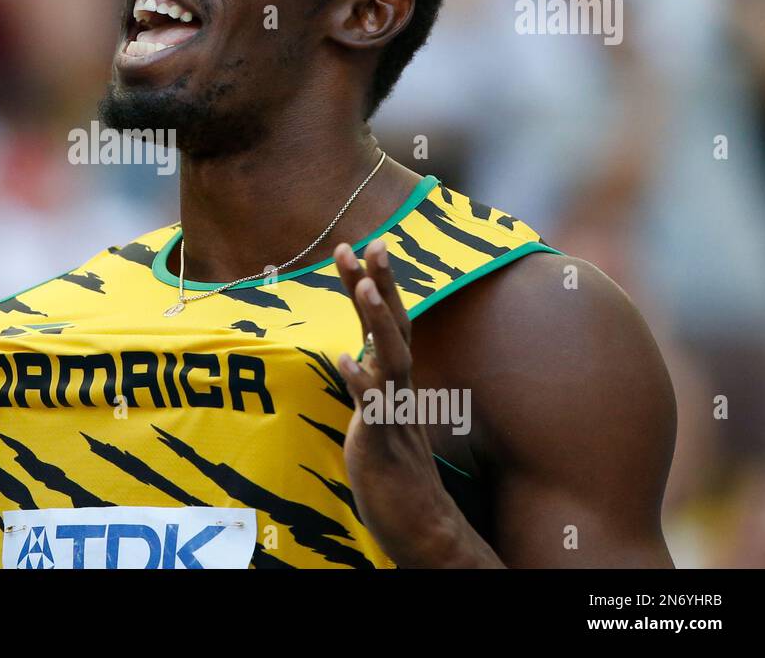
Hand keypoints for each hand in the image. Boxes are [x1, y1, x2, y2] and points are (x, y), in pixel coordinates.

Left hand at [332, 238, 495, 566]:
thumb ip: (367, 381)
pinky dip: (361, 384)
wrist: (420, 523)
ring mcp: (393, 414)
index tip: (358, 245)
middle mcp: (399, 389)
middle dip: (381, 283)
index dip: (373, 283)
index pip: (386, 322)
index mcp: (394, 380)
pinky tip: (344, 360)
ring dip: (378, 322)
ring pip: (390, 359)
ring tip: (367, 286)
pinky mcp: (382, 444)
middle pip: (395, 327)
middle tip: (369, 242)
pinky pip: (373, 410)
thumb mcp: (376, 413)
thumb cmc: (394, 467)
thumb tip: (352, 351)